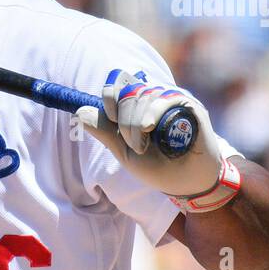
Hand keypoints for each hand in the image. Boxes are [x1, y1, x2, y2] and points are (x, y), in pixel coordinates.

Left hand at [75, 69, 224, 198]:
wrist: (186, 182)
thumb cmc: (158, 167)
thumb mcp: (124, 151)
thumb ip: (105, 132)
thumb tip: (80, 111)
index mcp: (137, 108)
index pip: (117, 87)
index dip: (109, 97)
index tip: (110, 118)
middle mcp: (153, 99)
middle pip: (126, 93)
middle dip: (123, 122)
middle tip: (133, 145)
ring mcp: (170, 100)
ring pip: (141, 96)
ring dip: (135, 124)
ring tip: (143, 147)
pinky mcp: (188, 105)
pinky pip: (163, 98)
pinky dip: (150, 113)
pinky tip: (148, 128)